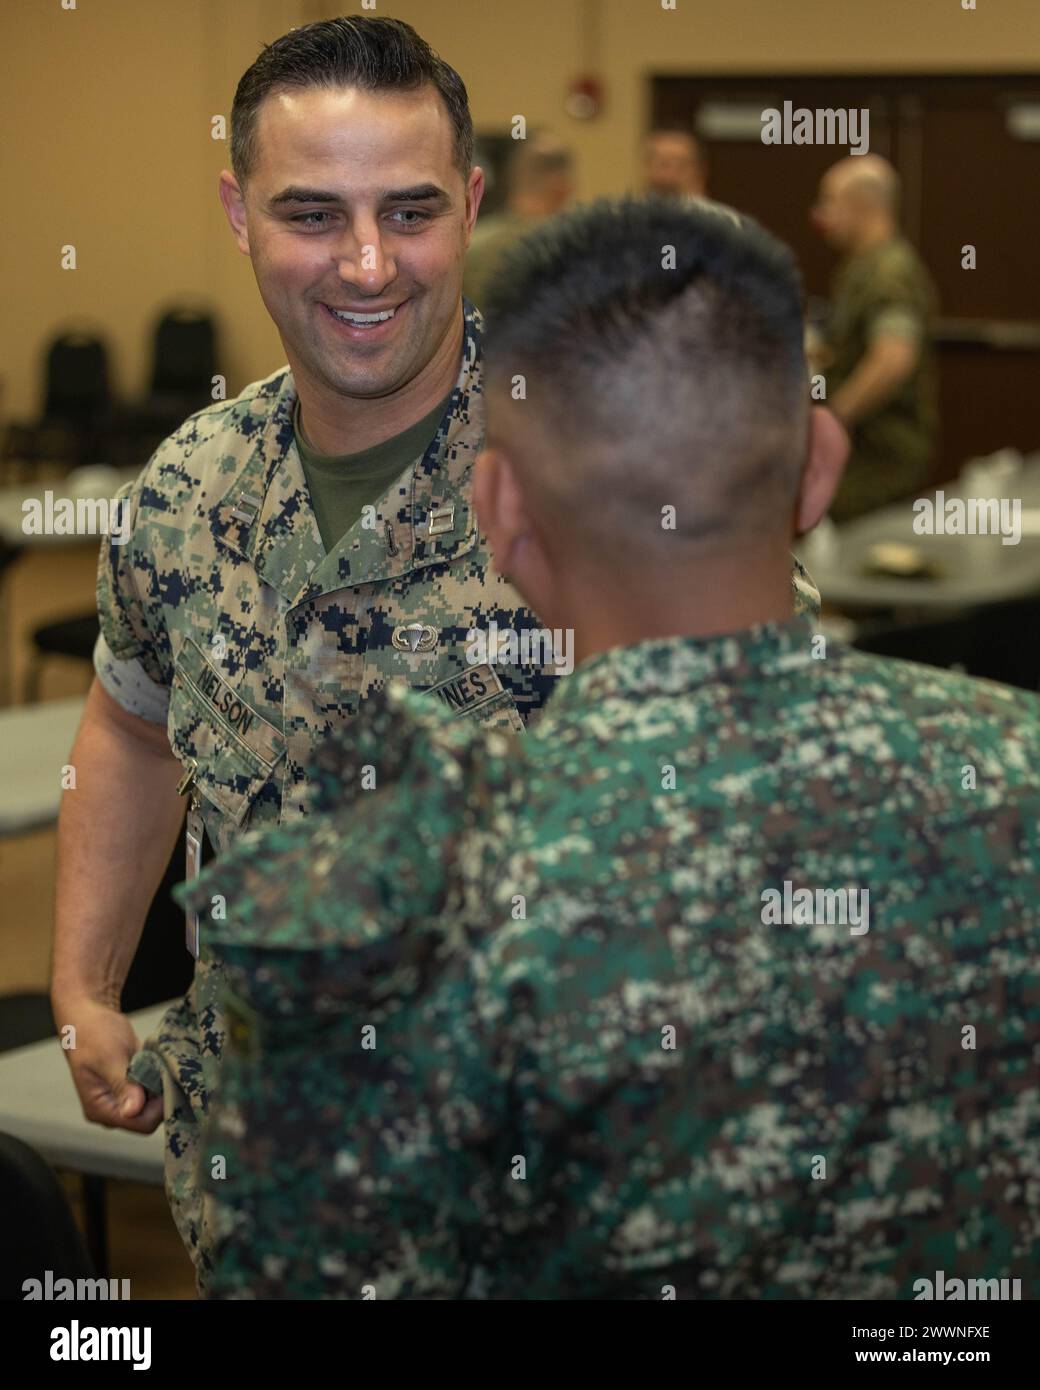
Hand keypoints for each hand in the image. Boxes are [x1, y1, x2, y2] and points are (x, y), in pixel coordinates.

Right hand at [52, 995, 162, 1133]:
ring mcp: (122, 1101)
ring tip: (154, 1064)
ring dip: (160, 1086)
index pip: (140, 1123)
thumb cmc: (94, 1034)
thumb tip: (132, 1111)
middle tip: (159, 1068)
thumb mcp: (110, 1057)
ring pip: (154, 1105)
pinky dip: (158, 1079)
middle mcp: (111, 1111)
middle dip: (160, 1095)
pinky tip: (154, 1064)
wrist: (90, 1017)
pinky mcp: (131, 1089)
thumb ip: (122, 1085)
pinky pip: (153, 1093)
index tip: (163, 1080)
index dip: (158, 1106)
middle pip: (149, 1118)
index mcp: (100, 1109)